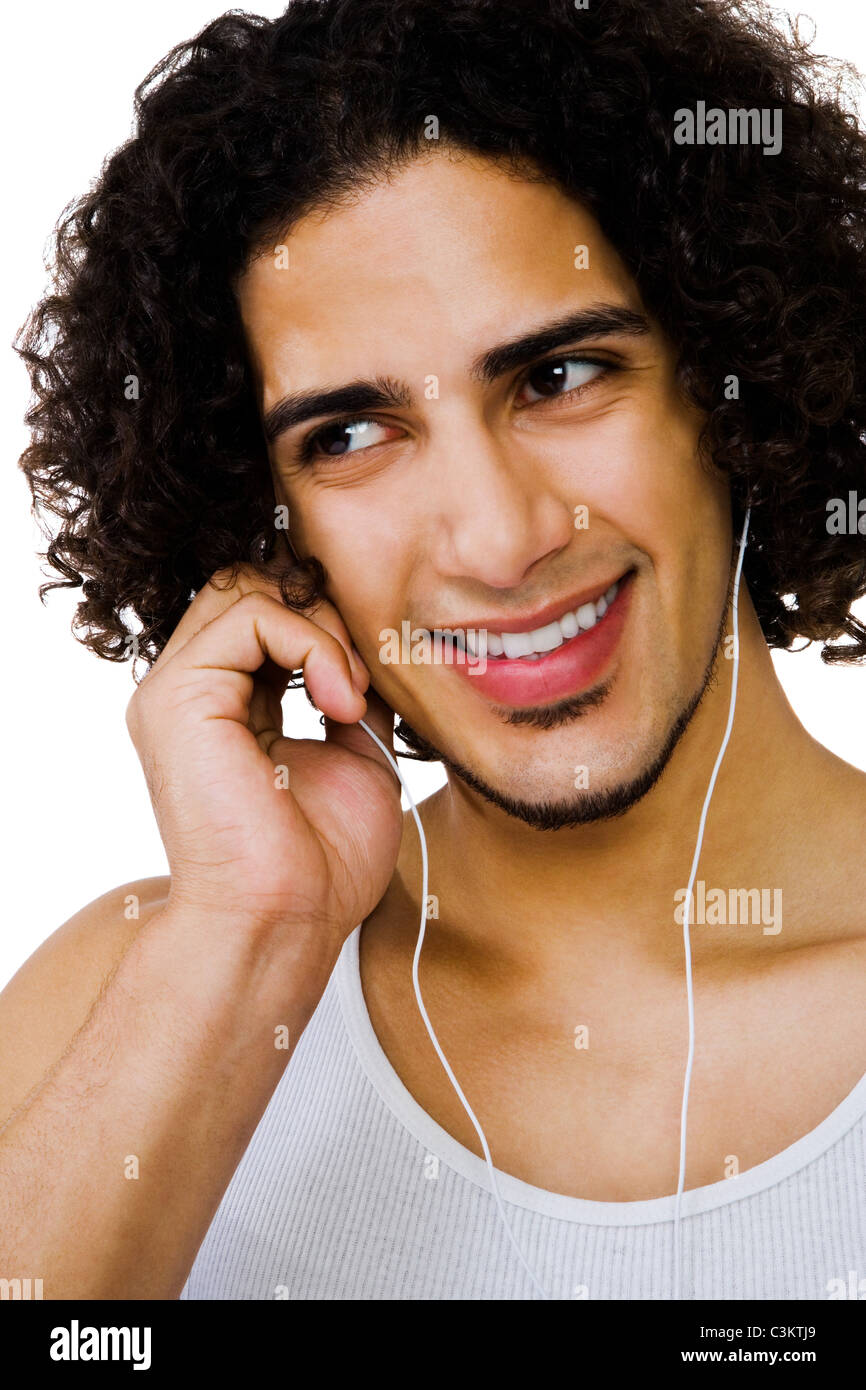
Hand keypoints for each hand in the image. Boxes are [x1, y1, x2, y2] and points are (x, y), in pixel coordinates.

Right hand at [124, 563, 402, 943]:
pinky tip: (340, 703)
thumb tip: (371, 646)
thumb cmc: (321, 863)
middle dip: (321, 611)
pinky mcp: (178, 697)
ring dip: (323, 628)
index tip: (371, 676)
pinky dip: (313, 645)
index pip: (263, 612)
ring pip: (246, 587)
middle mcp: (191, 693)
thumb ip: (351, 694)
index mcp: (224, 706)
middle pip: (247, 585)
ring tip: (351, 697)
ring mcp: (175, 692)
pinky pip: (250, 616)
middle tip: (362, 678)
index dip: (323, 620)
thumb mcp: (357, 755)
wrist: (287, 921)